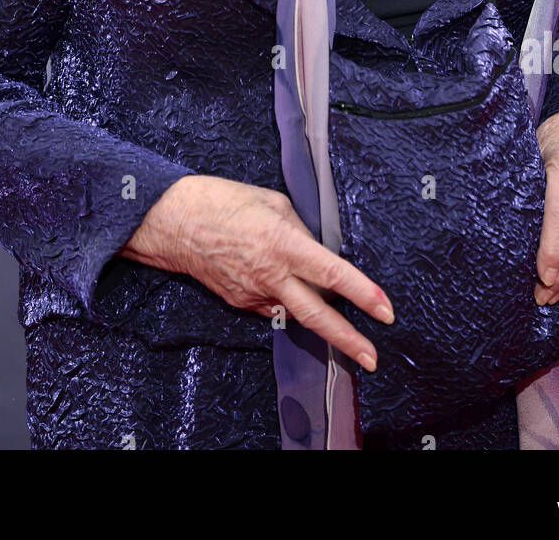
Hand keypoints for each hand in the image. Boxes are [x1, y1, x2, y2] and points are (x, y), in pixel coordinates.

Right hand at [117, 174, 394, 370]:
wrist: (173, 221)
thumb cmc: (221, 201)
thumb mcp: (272, 202)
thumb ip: (300, 229)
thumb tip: (315, 248)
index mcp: (283, 244)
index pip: (332, 273)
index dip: (362, 293)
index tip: (385, 310)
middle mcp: (270, 275)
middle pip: (316, 315)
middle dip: (347, 340)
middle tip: (372, 358)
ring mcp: (252, 293)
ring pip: (293, 311)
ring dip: (313, 313)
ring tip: (329, 314)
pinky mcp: (238, 302)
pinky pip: (270, 304)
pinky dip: (281, 296)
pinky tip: (275, 280)